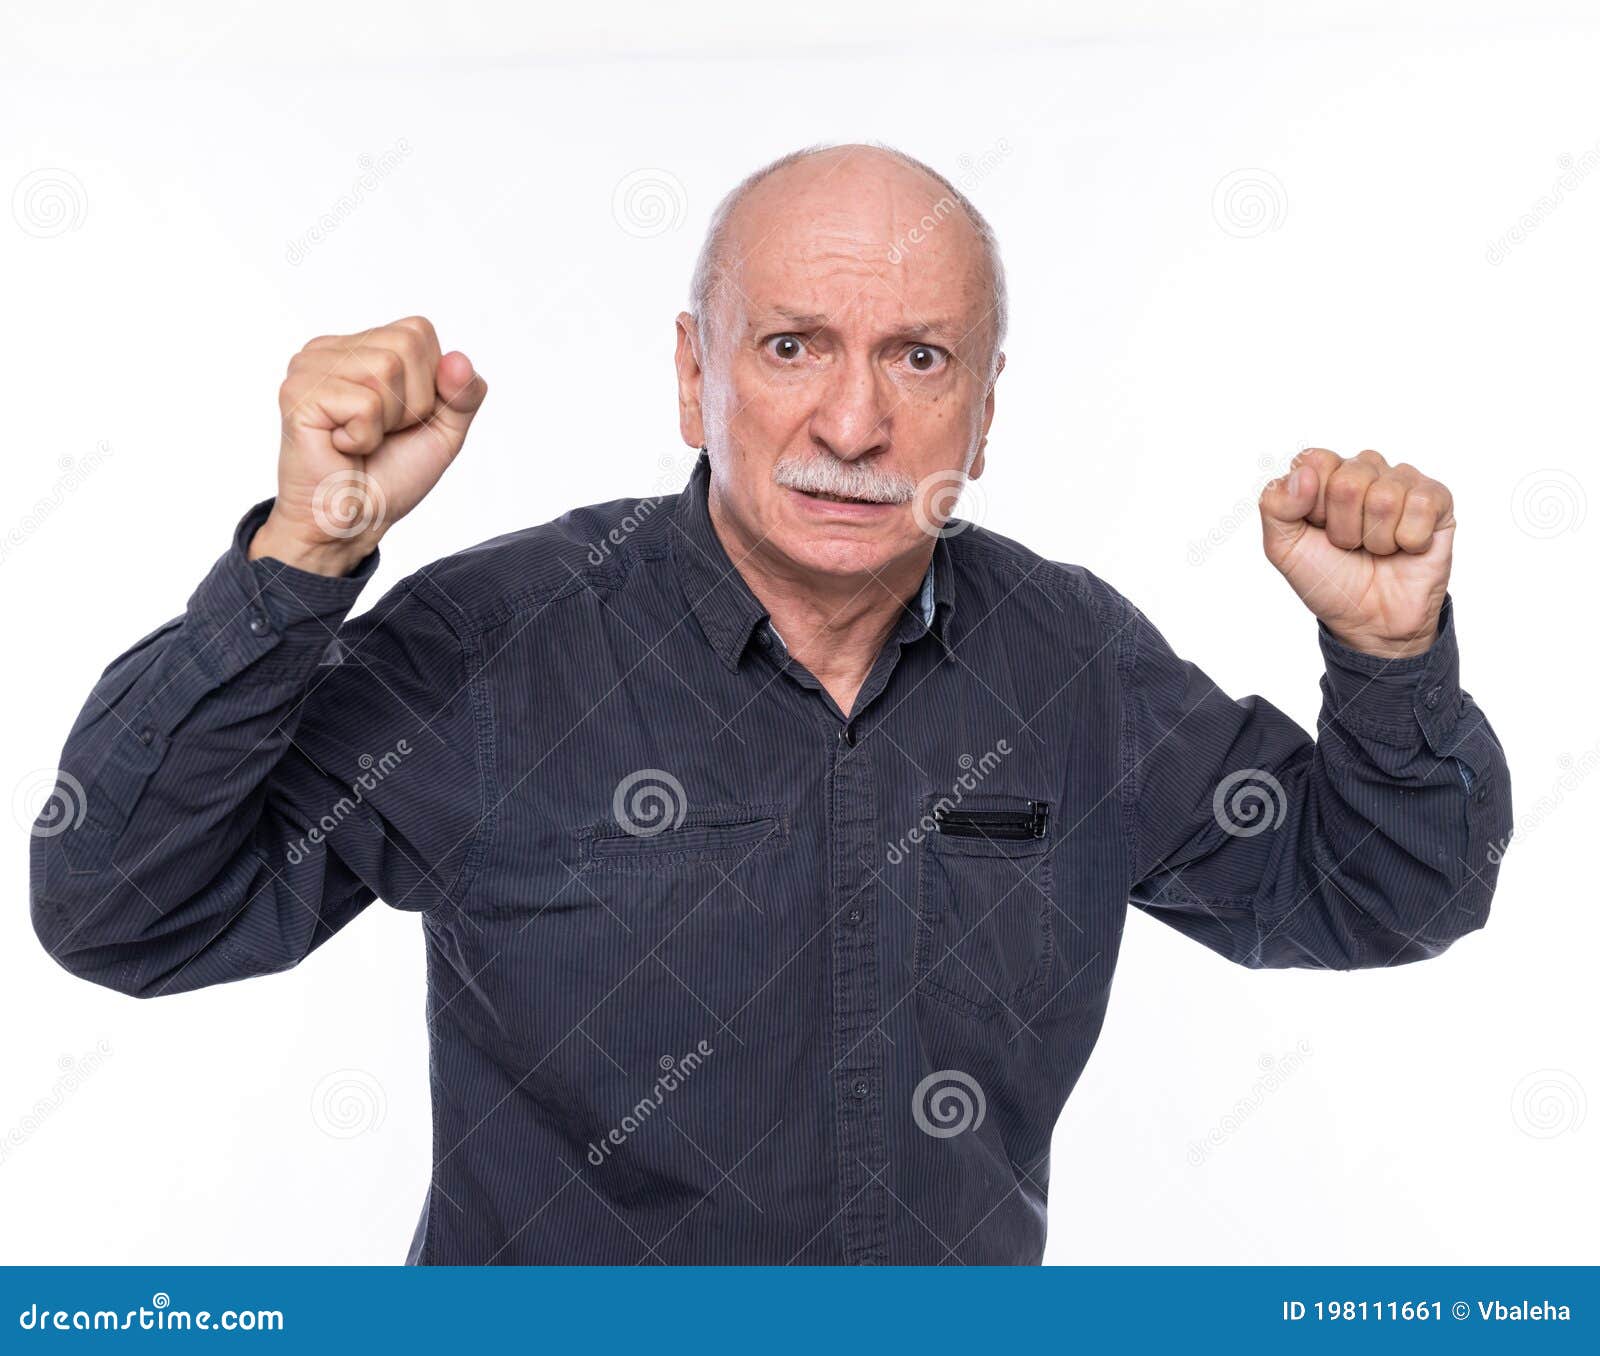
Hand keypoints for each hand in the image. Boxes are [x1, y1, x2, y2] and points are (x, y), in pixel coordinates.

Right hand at [249, 316, 487, 574]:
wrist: (353, 520)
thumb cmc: (390, 474)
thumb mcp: (444, 430)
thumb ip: (463, 393)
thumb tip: (459, 359)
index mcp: (361, 346)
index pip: (418, 330)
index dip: (429, 383)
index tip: (403, 418)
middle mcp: (331, 348)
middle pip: (405, 346)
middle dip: (412, 403)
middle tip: (382, 433)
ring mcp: (309, 367)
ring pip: (386, 369)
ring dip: (388, 420)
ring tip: (361, 440)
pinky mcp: (298, 394)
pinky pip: (364, 403)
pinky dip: (365, 437)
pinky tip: (342, 447)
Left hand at [1258, 448, 1453, 658]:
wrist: (1369, 620)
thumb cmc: (1328, 579)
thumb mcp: (1282, 548)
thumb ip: (1274, 506)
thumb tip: (1303, 474)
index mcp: (1325, 474)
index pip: (1315, 461)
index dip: (1312, 505)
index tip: (1317, 529)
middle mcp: (1364, 470)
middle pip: (1349, 480)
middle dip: (1343, 528)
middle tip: (1349, 546)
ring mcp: (1402, 482)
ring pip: (1385, 496)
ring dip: (1376, 539)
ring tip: (1376, 550)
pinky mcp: (1436, 499)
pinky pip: (1421, 505)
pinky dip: (1408, 540)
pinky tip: (1405, 548)